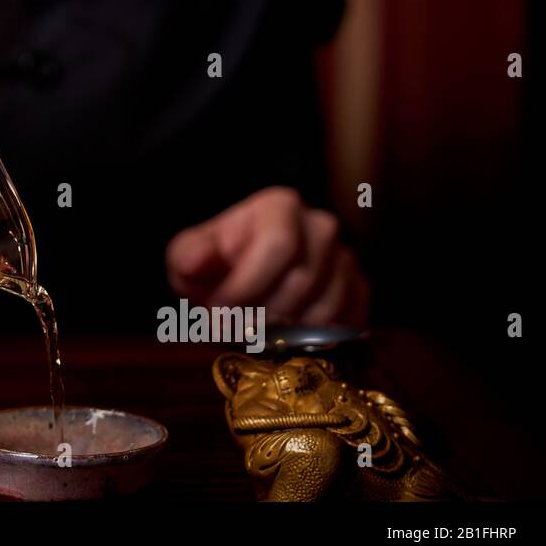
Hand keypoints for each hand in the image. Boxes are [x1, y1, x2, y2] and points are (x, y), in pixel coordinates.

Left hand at [165, 187, 368, 326]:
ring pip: (324, 309)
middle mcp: (321, 227)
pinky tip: (282, 334)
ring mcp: (345, 260)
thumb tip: (195, 262)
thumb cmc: (214, 265)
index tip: (218, 311)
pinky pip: (343, 325)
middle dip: (260, 313)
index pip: (278, 245)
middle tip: (231, 327)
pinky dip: (310, 339)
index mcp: (280, 207)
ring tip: (253, 329)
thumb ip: (188, 256)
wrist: (240, 278)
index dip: (247, 285)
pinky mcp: (358, 291)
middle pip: (302, 281)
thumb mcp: (187, 256)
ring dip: (283, 331)